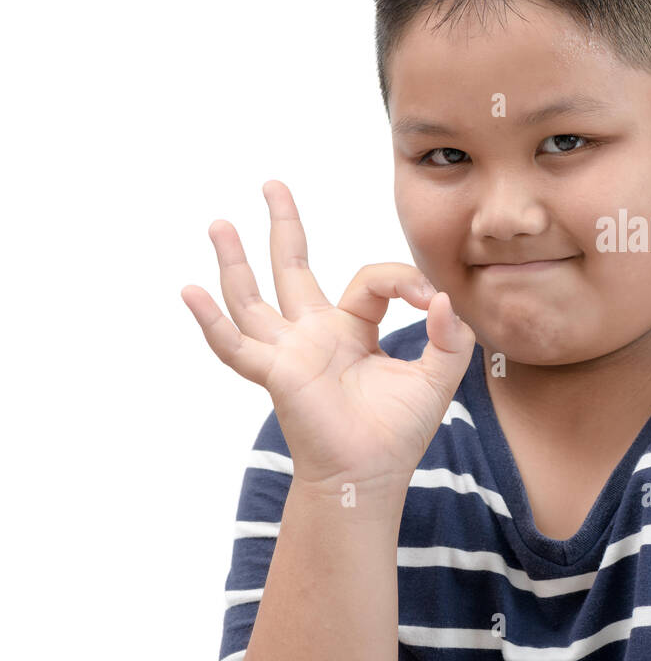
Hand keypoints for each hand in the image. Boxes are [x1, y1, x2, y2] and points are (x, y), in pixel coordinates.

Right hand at [180, 180, 474, 491]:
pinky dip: (212, 321)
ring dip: (235, 261)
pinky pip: (236, 347)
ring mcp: (289, 352)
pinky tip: (190, 292)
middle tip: (272, 184)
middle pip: (293, 268)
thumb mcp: (438, 376)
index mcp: (352, 328)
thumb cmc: (398, 431)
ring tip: (219, 222)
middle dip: (283, 225)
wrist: (371, 476)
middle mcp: (314, 334)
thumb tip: (444, 298)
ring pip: (254, 298)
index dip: (403, 280)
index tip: (428, 299)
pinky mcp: (276, 374)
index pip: (371, 281)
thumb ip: (451, 336)